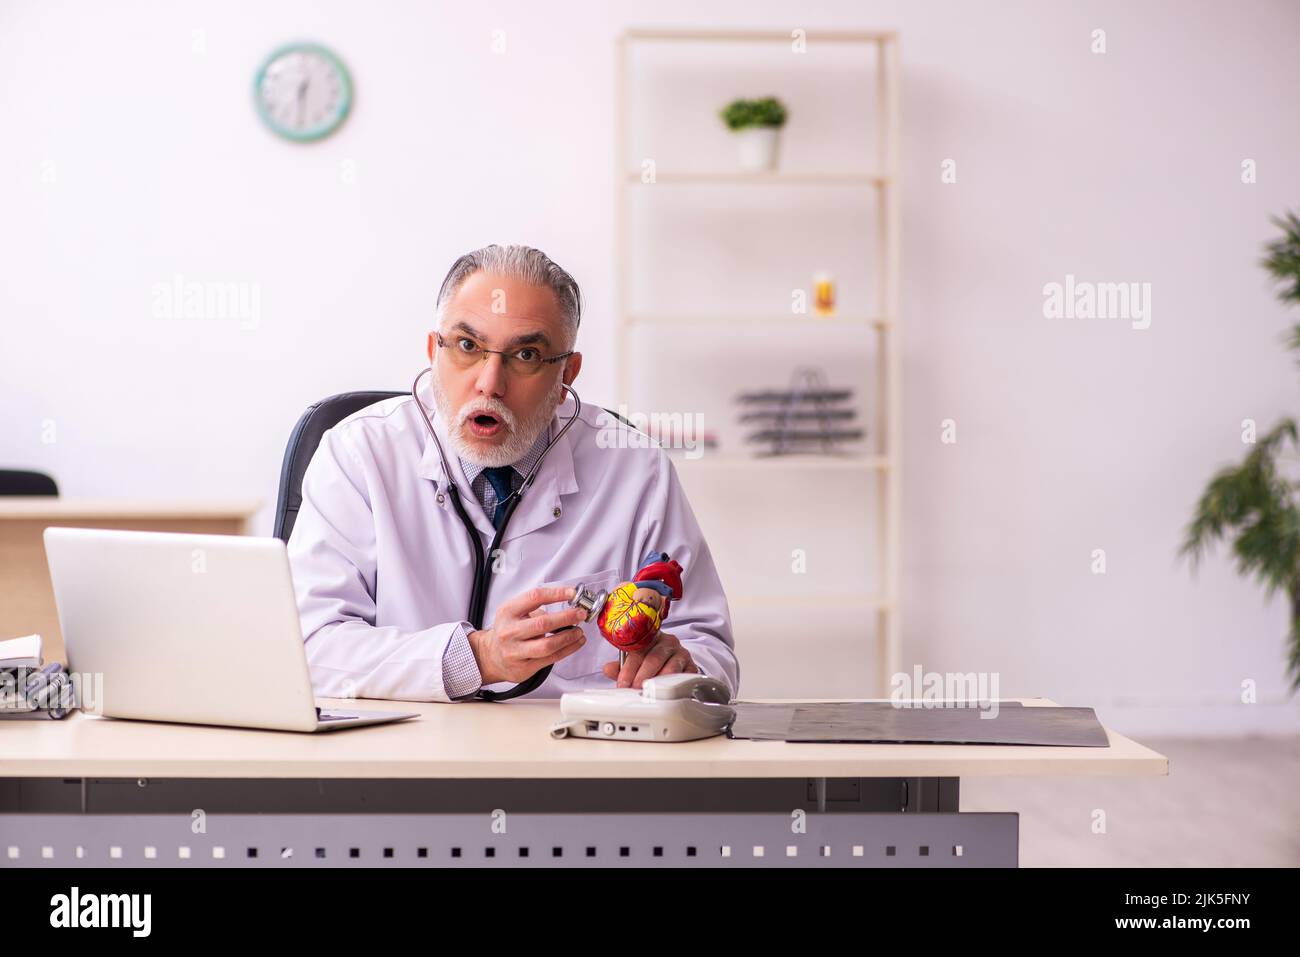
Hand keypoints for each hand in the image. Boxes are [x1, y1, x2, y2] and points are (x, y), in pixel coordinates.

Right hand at [468, 586, 588, 685]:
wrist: (491, 656)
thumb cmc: (508, 631)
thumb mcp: (515, 612)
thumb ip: (538, 606)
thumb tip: (570, 604)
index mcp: (508, 612)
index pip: (535, 597)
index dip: (556, 594)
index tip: (572, 593)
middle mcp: (510, 631)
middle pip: (543, 623)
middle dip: (567, 617)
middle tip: (580, 614)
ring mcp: (515, 651)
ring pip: (548, 645)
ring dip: (569, 637)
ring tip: (579, 631)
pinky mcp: (524, 667)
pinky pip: (551, 659)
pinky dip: (568, 650)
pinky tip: (575, 643)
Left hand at [601, 631, 697, 688]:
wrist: (676, 660)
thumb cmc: (652, 659)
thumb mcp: (635, 660)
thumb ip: (621, 666)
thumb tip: (608, 669)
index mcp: (650, 637)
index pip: (638, 650)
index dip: (629, 668)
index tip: (622, 683)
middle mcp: (667, 642)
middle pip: (654, 658)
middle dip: (642, 675)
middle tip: (635, 688)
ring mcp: (681, 653)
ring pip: (670, 666)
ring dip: (659, 680)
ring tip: (649, 691)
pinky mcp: (692, 666)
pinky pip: (685, 675)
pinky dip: (676, 684)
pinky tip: (668, 692)